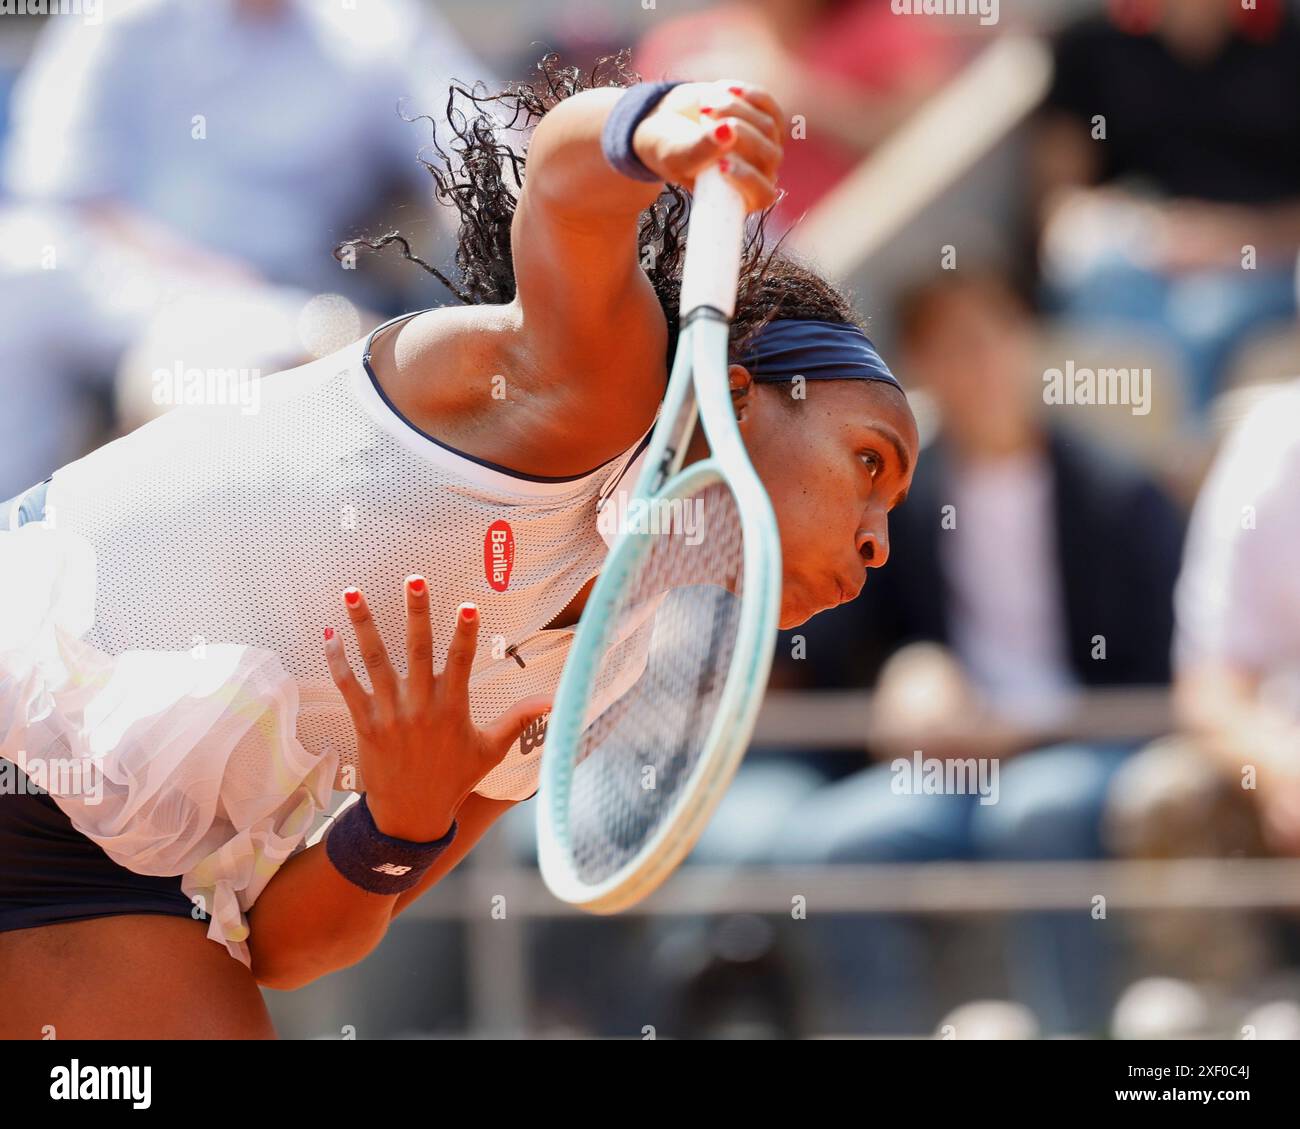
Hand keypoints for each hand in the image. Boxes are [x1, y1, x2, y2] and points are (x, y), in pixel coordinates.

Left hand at [324, 577, 551, 841]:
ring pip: (375, 662)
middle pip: (417, 651)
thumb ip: (519, 720)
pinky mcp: (365, 725)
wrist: (410, 817)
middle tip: (412, 579)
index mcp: (452, 710)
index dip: (465, 634)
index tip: (468, 606)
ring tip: (352, 592)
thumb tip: (553, 700)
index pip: (461, 663)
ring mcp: (389, 715)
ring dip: (363, 625)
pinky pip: (348, 687)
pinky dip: (338, 661)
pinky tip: (330, 634)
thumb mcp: (491, 752)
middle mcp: (420, 708)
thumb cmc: (454, 781)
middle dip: (415, 613)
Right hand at [632, 80, 783, 212]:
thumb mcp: (676, 156)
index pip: (762, 196)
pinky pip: (766, 103)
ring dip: (734, 110)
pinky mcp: (764, 116)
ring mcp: (766, 144)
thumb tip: (726, 132)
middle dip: (739, 134)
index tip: (721, 165)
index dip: (747, 179)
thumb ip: (699, 151)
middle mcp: (759, 174)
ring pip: (767, 126)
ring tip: (704, 105)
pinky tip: (723, 89)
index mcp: (740, 197)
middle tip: (706, 118)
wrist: (669, 122)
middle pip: (769, 156)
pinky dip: (745, 94)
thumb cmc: (671, 150)